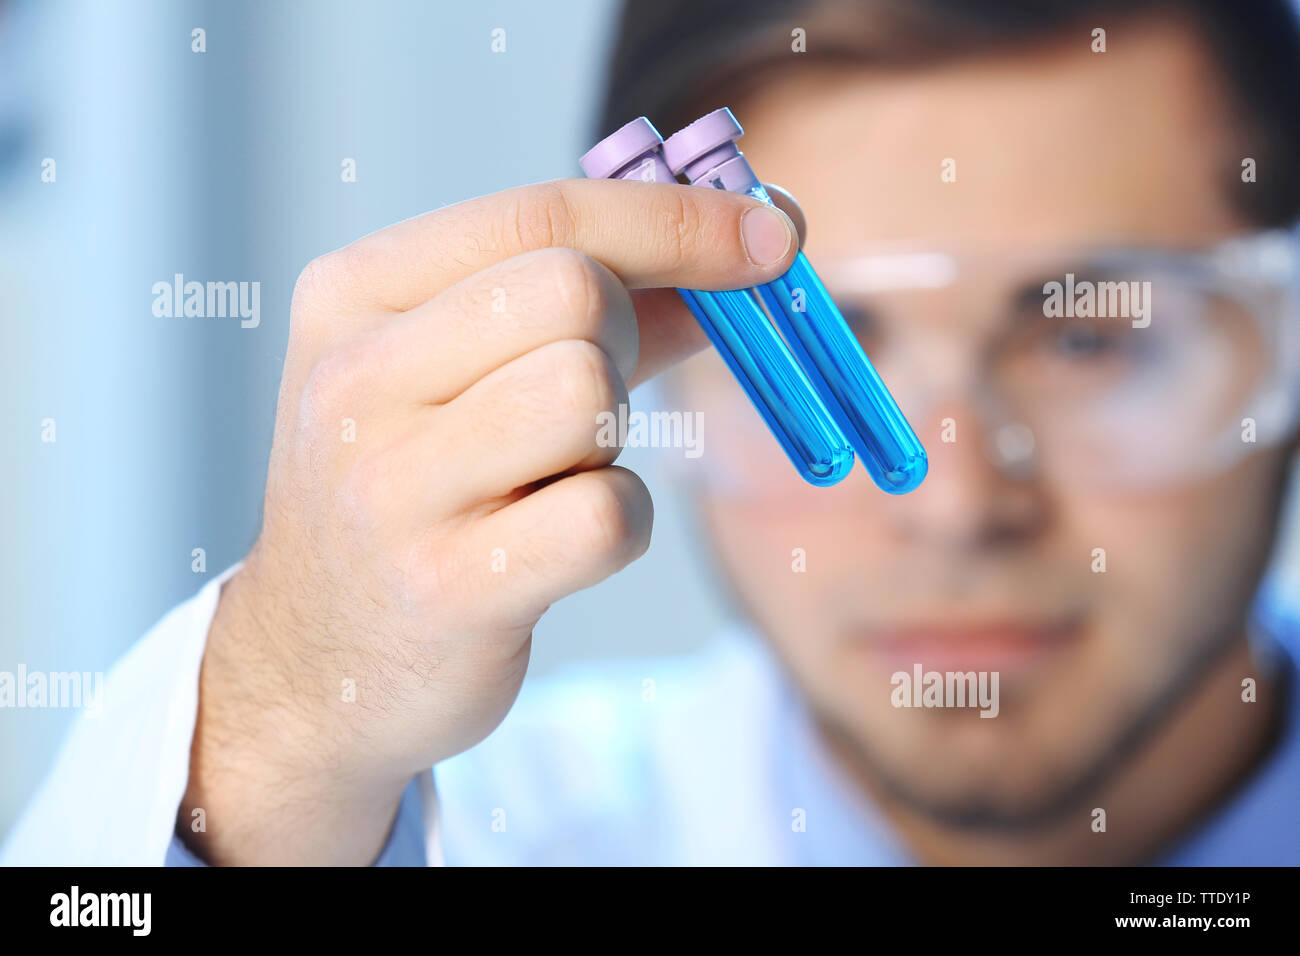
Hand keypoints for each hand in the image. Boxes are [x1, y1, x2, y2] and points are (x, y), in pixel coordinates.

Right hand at [180, 178, 801, 863]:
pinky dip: (618, 522)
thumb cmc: (414, 491)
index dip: (676, 220)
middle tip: (585, 402)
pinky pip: (608, 513)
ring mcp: (391, 488)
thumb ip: (599, 304)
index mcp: (354, 297)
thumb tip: (746, 245)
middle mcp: (356, 380)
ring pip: (589, 394)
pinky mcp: (446, 588)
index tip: (772, 232)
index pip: (540, 216)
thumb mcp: (461, 372)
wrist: (317, 660)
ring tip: (545, 478)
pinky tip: (557, 544)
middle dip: (622, 340)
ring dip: (609, 439)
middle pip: (575, 293)